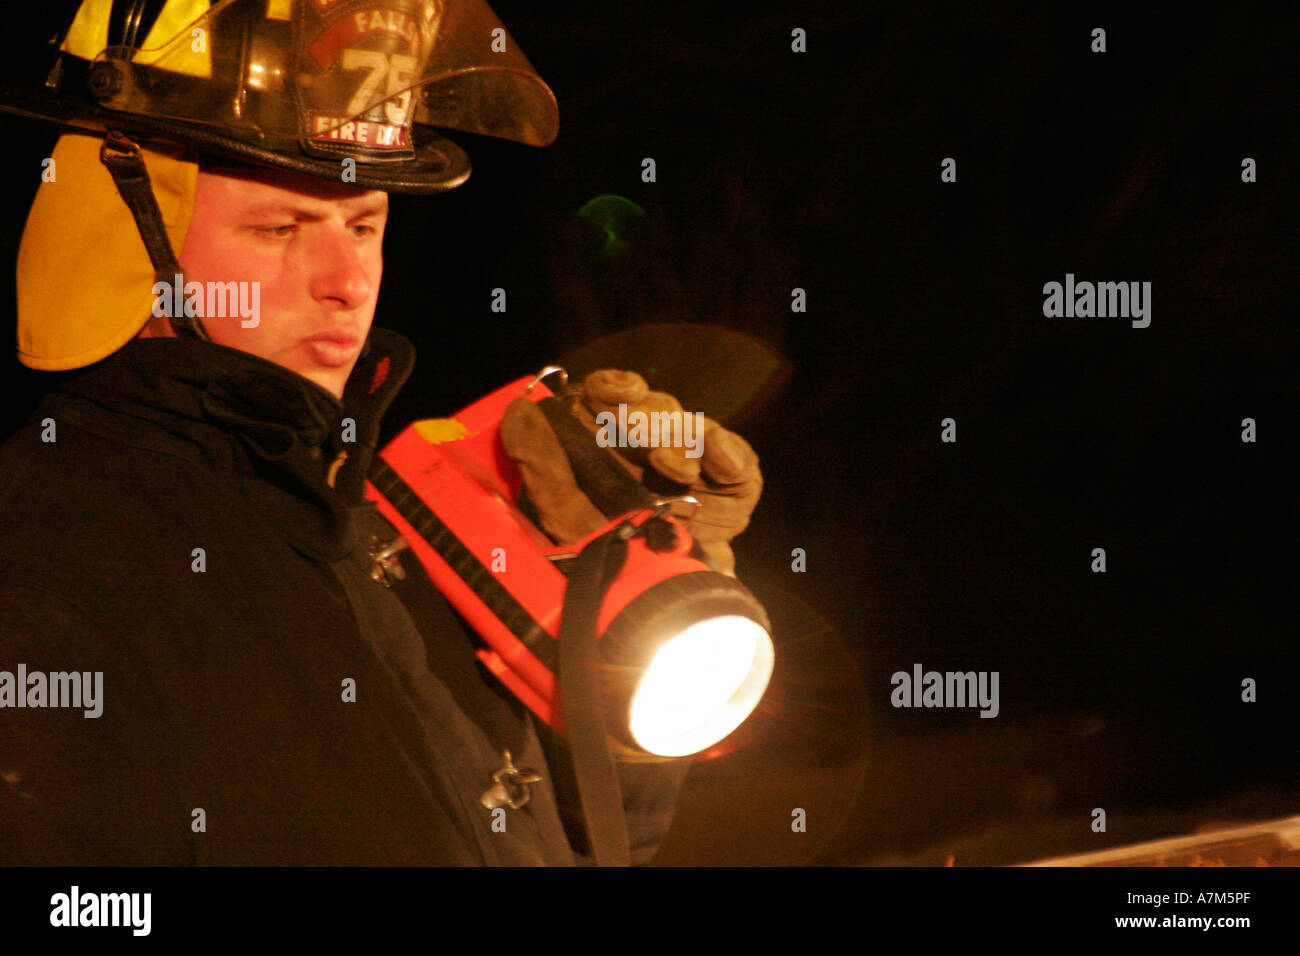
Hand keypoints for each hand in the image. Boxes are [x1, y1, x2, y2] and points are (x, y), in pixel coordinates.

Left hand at [500, 370, 761, 574]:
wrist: (655, 604)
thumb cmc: (601, 554)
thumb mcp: (563, 513)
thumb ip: (542, 463)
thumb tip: (519, 411)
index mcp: (610, 441)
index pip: (613, 396)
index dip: (613, 388)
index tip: (609, 393)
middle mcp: (653, 445)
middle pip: (656, 410)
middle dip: (649, 422)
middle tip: (642, 443)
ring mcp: (694, 461)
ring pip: (693, 428)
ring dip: (683, 441)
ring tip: (673, 468)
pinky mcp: (731, 484)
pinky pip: (738, 461)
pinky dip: (731, 455)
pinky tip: (720, 464)